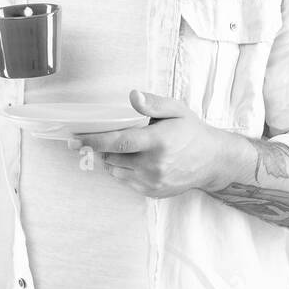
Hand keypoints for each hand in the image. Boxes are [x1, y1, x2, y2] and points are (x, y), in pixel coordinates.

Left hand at [70, 90, 234, 197]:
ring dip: (110, 159)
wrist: (213, 161)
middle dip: (99, 148)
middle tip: (93, 138)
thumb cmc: (192, 132)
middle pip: (112, 157)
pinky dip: (121, 170)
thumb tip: (132, 96)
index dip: (93, 141)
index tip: (75, 139)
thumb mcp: (176, 110)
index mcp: (158, 142)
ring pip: (115, 171)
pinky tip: (132, 160)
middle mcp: (153, 165)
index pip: (118, 142)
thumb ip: (152, 103)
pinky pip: (125, 181)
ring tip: (120, 147)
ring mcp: (152, 182)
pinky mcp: (152, 192)